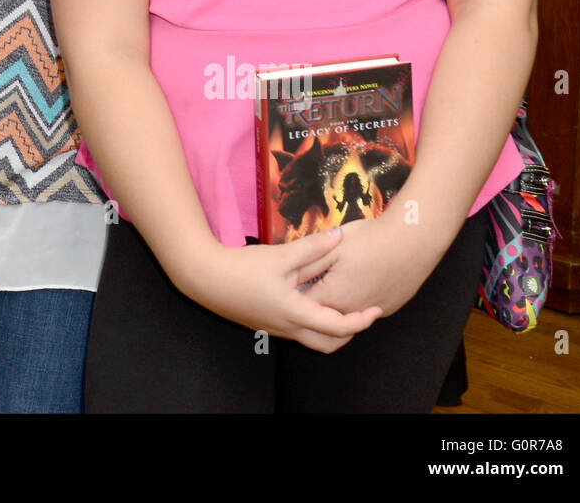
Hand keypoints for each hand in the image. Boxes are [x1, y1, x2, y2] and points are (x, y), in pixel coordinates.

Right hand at [185, 228, 382, 353]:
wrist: (204, 278)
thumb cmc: (240, 268)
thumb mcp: (279, 256)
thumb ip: (312, 247)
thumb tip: (339, 235)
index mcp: (295, 313)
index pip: (339, 326)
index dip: (361, 320)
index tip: (376, 309)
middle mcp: (288, 328)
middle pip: (329, 344)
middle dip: (349, 333)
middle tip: (360, 313)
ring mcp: (275, 329)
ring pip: (312, 340)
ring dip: (330, 329)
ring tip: (338, 305)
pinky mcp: (265, 324)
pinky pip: (297, 331)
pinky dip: (312, 323)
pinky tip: (310, 299)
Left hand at [300, 212, 444, 317]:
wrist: (414, 240)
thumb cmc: (371, 238)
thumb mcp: (333, 246)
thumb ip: (309, 264)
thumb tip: (290, 275)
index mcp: (334, 296)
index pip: (304, 303)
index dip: (294, 289)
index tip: (290, 277)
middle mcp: (353, 311)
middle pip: (325, 313)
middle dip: (314, 298)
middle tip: (311, 275)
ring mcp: (374, 312)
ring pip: (347, 313)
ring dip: (336, 301)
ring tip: (335, 275)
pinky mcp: (390, 307)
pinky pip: (366, 309)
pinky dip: (357, 300)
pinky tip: (358, 278)